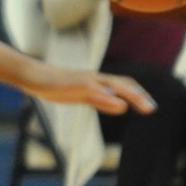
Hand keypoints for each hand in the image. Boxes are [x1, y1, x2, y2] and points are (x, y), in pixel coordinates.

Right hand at [21, 64, 154, 115]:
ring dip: (127, 93)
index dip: (138, 94)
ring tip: (140, 103)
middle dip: (138, 95)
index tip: (150, 105)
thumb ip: (101, 102)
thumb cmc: (56, 86)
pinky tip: (115, 100)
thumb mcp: (82, 97)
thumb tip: (123, 107)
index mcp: (97, 82)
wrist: (33, 76)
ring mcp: (84, 80)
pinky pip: (91, 89)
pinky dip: (104, 95)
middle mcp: (94, 78)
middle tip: (152, 108)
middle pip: (121, 84)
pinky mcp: (73, 84)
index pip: (123, 85)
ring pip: (110, 84)